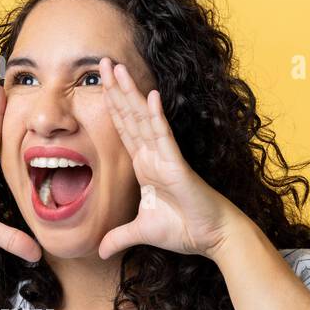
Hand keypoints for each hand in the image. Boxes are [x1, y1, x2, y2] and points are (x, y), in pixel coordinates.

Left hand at [97, 57, 243, 260]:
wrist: (211, 238)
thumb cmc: (183, 230)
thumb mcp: (141, 232)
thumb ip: (119, 237)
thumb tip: (98, 250)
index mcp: (144, 166)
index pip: (123, 130)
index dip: (111, 107)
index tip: (99, 84)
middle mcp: (153, 156)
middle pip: (129, 116)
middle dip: (116, 88)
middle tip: (102, 60)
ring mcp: (165, 157)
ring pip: (143, 119)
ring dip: (130, 93)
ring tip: (117, 68)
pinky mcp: (177, 165)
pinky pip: (164, 137)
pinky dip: (156, 117)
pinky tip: (149, 95)